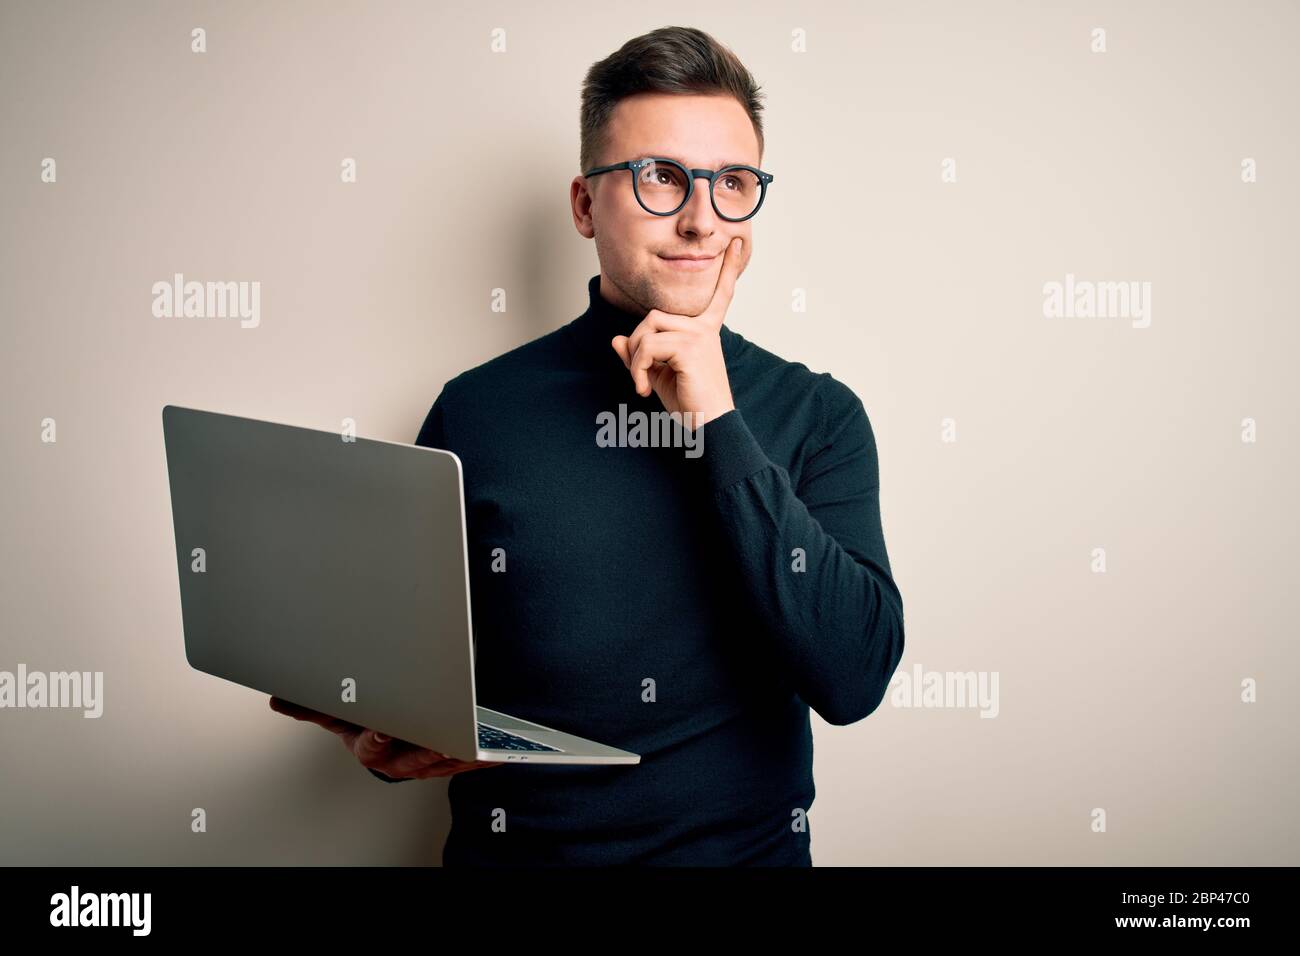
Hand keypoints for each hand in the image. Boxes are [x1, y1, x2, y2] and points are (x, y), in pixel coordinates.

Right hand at [269, 696, 504, 779]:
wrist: (385, 736)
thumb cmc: (364, 721)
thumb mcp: (337, 713)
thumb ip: (312, 706)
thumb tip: (278, 700)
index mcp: (370, 747)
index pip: (371, 745)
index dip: (377, 738)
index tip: (384, 729)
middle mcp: (398, 759)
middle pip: (413, 758)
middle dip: (427, 751)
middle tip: (442, 743)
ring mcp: (424, 763)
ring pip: (443, 763)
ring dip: (460, 757)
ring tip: (476, 748)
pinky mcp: (448, 762)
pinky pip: (466, 763)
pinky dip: (480, 760)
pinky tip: (497, 754)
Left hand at [610, 236, 744, 426]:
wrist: (710, 429)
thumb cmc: (691, 405)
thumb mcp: (660, 377)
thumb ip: (639, 356)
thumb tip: (616, 340)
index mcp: (706, 331)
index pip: (718, 296)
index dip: (729, 270)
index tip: (738, 244)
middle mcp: (705, 329)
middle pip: (654, 317)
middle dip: (637, 344)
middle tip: (639, 375)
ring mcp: (699, 336)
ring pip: (647, 329)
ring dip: (635, 358)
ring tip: (642, 384)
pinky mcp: (690, 348)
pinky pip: (647, 347)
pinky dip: (636, 368)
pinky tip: (644, 390)